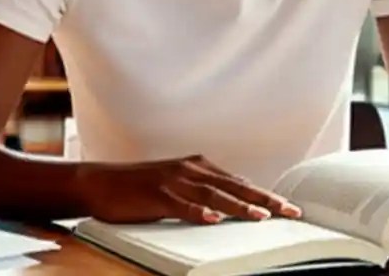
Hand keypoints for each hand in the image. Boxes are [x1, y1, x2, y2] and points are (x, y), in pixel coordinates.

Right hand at [75, 154, 302, 224]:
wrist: (99, 182)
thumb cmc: (140, 187)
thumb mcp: (178, 185)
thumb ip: (204, 192)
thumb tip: (232, 203)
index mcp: (199, 168)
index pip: (240, 183)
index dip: (265, 194)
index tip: (288, 206)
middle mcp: (191, 171)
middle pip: (235, 186)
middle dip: (265, 199)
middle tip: (290, 211)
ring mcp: (174, 182)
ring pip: (214, 195)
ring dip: (240, 206)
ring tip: (261, 217)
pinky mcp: (156, 196)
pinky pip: (181, 205)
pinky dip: (199, 212)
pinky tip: (213, 219)